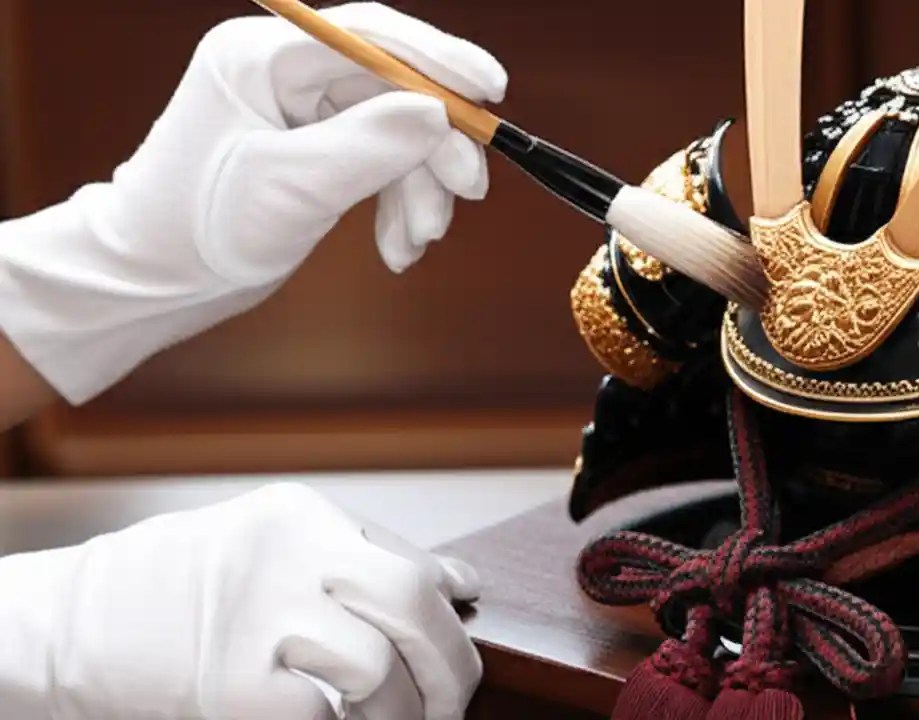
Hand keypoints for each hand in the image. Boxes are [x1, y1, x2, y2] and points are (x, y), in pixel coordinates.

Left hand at [0, 2, 506, 404]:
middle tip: (468, 194)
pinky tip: (397, 250)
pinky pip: (380, 165)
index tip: (490, 92)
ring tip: (418, 241)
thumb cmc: (198, 228)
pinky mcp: (316, 152)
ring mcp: (303, 113)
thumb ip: (368, 145)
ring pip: (396, 133)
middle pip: (394, 89)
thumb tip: (438, 112)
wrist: (154, 281)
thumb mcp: (288, 188)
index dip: (438, 60)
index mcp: (263, 56)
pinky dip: (397, 207)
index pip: (371, 36)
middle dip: (435, 147)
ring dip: (419, 189)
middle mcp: (286, 72)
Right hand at [0, 483, 482, 719]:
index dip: (451, 606)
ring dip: (404, 711)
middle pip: (411, 601)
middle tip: (453, 698)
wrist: (67, 626)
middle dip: (452, 660)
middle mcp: (286, 557)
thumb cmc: (172, 588)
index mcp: (298, 514)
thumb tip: (460, 583)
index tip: (463, 630)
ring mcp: (258, 621)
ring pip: (378, 670)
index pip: (410, 557)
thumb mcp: (266, 546)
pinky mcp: (232, 688)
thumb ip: (358, 556)